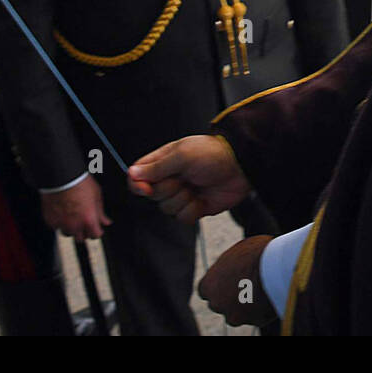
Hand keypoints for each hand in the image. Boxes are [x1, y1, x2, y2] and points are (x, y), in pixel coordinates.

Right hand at [40, 176, 111, 240]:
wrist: (61, 177)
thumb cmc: (80, 183)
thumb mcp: (97, 196)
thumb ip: (101, 212)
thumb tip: (106, 222)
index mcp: (88, 220)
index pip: (95, 236)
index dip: (97, 231)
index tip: (96, 228)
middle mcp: (75, 225)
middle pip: (81, 238)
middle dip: (84, 231)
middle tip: (84, 221)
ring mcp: (61, 224)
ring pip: (68, 233)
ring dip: (71, 228)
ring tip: (72, 216)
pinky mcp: (50, 221)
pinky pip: (56, 227)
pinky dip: (59, 222)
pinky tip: (62, 212)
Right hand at [127, 135, 250, 222]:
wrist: (241, 166)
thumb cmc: (212, 154)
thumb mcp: (182, 155)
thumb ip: (156, 167)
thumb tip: (131, 173)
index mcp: (163, 162)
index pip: (138, 177)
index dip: (138, 185)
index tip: (146, 189)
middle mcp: (170, 178)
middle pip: (153, 196)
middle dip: (169, 190)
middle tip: (185, 178)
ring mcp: (183, 194)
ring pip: (167, 209)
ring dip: (183, 200)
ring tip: (196, 187)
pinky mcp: (195, 207)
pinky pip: (183, 218)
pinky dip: (192, 210)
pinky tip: (202, 199)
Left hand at [197, 235, 277, 326]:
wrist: (275, 266)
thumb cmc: (255, 253)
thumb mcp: (237, 253)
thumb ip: (229, 266)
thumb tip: (234, 265)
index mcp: (208, 284)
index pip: (205, 291)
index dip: (216, 287)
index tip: (226, 281)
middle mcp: (217, 303)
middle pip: (219, 304)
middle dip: (229, 298)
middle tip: (245, 285)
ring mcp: (234, 316)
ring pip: (237, 314)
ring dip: (245, 305)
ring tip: (262, 287)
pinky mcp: (253, 322)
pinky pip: (257, 317)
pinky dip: (262, 309)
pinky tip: (271, 294)